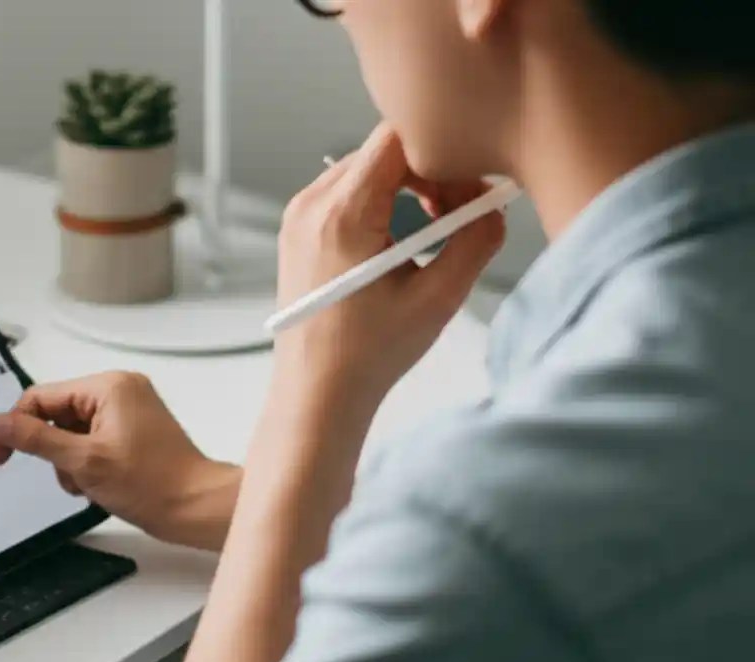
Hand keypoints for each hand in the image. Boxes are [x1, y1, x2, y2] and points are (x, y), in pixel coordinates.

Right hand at [0, 372, 239, 550]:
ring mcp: (129, 410)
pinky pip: (93, 441)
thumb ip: (36, 439)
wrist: (197, 508)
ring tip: (90, 486)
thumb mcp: (84, 462)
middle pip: (58, 414)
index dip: (15, 426)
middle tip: (70, 480)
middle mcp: (119, 390)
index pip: (43, 397)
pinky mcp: (134, 431)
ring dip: (70, 463)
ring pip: (73, 432)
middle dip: (55, 451)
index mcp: (108, 386)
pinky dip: (87, 465)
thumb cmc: (147, 483)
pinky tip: (101, 486)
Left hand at [275, 123, 505, 402]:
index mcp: (342, 213)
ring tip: (431, 233)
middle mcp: (312, 204)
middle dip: (429, 173)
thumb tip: (496, 205)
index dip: (442, 154)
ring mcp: (299, 215)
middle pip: (383, 151)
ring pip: (366, 169)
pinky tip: (399, 244)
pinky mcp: (298, 230)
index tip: (465, 192)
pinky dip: (380, 204)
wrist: (316, 392)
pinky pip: (346, 192)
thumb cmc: (369, 353)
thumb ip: (476, 240)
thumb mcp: (438, 298)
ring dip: (406, 189)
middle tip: (457, 216)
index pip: (397, 136)